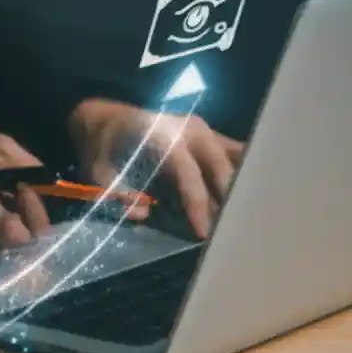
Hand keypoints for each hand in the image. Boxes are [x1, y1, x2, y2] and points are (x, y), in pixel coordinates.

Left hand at [70, 98, 243, 238]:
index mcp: (162, 137)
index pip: (188, 174)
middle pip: (220, 167)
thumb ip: (113, 194)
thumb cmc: (103, 149)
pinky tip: (255, 196)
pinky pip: (235, 153)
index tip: (204, 233)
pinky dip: (245, 172)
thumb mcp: (96, 172)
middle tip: (235, 233)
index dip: (198, 204)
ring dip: (244, 186)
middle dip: (229, 199)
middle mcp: (189, 130)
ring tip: (251, 218)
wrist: (108, 119)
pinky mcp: (211, 135)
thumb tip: (142, 214)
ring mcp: (204, 130)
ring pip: (235, 159)